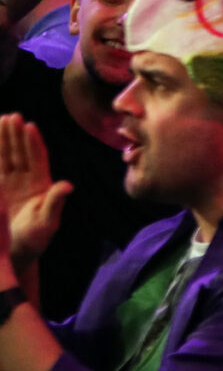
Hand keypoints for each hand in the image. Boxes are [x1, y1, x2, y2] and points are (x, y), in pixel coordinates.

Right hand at [0, 116, 68, 268]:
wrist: (16, 254)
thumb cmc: (35, 240)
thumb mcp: (47, 223)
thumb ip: (55, 203)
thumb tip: (68, 185)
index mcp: (41, 184)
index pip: (37, 158)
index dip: (33, 142)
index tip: (29, 125)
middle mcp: (27, 180)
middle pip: (21, 152)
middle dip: (16, 134)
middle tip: (11, 116)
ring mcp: (11, 183)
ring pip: (7, 156)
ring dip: (3, 139)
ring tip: (0, 119)